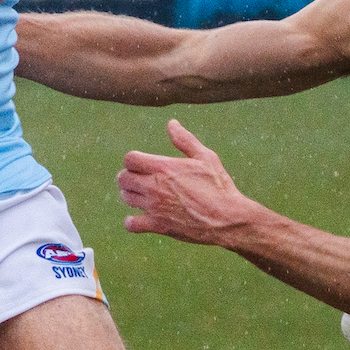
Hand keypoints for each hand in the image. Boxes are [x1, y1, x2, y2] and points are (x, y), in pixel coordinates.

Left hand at [115, 119, 258, 245]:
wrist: (226, 218)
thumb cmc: (219, 186)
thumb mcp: (205, 157)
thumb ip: (185, 140)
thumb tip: (171, 124)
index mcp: (163, 168)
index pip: (130, 159)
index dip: (133, 160)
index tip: (141, 164)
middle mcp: (154, 186)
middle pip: (123, 178)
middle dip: (128, 176)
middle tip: (138, 179)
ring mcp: (154, 207)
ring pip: (126, 198)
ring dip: (130, 195)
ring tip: (142, 195)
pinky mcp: (157, 225)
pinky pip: (131, 224)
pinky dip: (132, 222)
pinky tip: (140, 218)